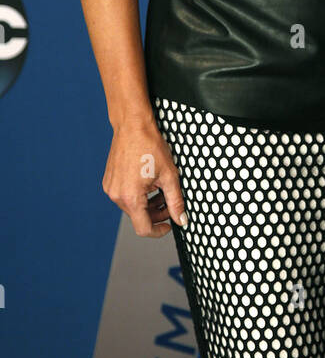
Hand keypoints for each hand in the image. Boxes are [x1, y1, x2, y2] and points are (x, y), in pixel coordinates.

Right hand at [102, 117, 186, 238]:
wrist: (132, 126)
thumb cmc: (150, 146)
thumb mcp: (170, 175)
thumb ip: (176, 201)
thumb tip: (181, 219)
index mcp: (131, 197)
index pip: (143, 228)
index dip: (159, 231)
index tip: (169, 225)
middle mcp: (117, 196)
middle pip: (138, 218)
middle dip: (156, 214)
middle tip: (170, 203)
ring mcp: (111, 188)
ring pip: (132, 207)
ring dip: (147, 205)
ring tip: (161, 191)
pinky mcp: (109, 182)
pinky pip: (125, 196)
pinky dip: (138, 195)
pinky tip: (149, 183)